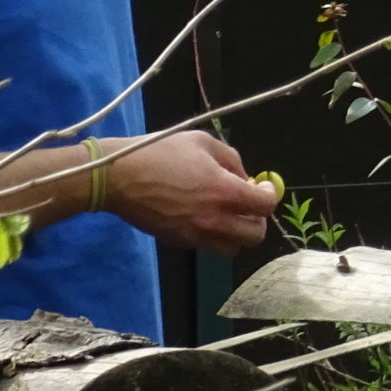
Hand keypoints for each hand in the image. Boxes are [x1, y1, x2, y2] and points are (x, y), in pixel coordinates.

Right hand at [98, 129, 279, 253]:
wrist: (120, 177)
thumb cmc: (161, 152)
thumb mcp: (202, 142)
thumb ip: (231, 159)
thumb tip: (244, 177)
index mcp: (225, 192)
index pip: (266, 206)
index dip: (270, 195)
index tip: (264, 186)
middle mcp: (215, 220)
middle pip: (255, 236)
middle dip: (258, 219)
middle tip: (248, 204)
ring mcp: (196, 235)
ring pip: (232, 249)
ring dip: (237, 232)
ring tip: (227, 213)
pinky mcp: (179, 242)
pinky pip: (208, 246)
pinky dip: (214, 235)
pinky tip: (203, 215)